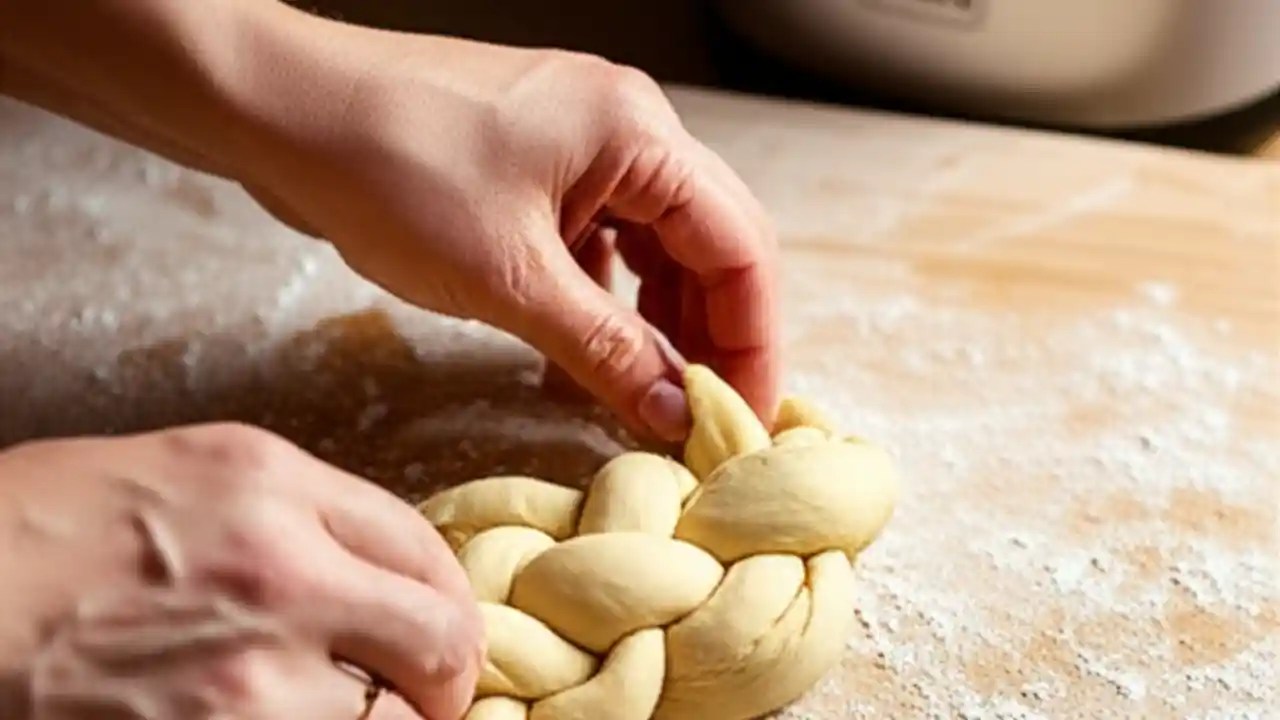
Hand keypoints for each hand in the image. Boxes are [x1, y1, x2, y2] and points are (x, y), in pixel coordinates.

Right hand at [0, 424, 481, 719]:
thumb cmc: (33, 534)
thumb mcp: (177, 475)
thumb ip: (289, 510)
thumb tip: (367, 565)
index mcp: (268, 484)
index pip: (420, 542)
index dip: (448, 593)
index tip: (443, 623)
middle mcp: (280, 573)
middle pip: (439, 636)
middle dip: (446, 672)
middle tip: (431, 689)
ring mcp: (251, 679)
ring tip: (356, 716)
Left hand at [235, 19, 779, 441]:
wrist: (279, 110)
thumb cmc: (388, 170)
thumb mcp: (510, 279)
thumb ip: (606, 349)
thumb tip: (677, 412)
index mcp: (638, 134)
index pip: (739, 248)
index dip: (753, 343)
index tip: (742, 420)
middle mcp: (625, 128)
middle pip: (707, 245)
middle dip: (711, 337)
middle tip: (701, 420)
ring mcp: (580, 144)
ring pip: (655, 246)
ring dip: (656, 325)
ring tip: (643, 400)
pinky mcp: (538, 166)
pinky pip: (599, 242)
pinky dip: (601, 303)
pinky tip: (580, 361)